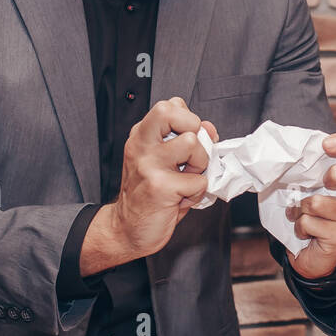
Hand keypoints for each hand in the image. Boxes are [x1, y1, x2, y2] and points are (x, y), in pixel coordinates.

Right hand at [107, 97, 217, 260]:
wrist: (127, 229)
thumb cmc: (148, 195)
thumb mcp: (164, 161)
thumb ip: (185, 140)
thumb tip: (209, 128)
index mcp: (141, 137)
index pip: (169, 105)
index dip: (188, 119)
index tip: (188, 138)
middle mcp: (141, 146)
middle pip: (171, 111)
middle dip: (194, 131)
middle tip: (190, 154)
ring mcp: (149, 165)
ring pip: (192, 144)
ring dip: (200, 165)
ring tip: (185, 179)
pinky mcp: (160, 186)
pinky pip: (199, 181)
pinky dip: (197, 193)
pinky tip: (181, 199)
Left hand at [282, 131, 335, 278]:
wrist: (312, 252)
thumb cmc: (312, 210)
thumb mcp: (312, 183)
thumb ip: (311, 166)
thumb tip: (291, 149)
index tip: (325, 145)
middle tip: (322, 183)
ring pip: (319, 203)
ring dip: (300, 207)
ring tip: (301, 212)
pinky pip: (310, 223)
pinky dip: (299, 226)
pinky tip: (306, 231)